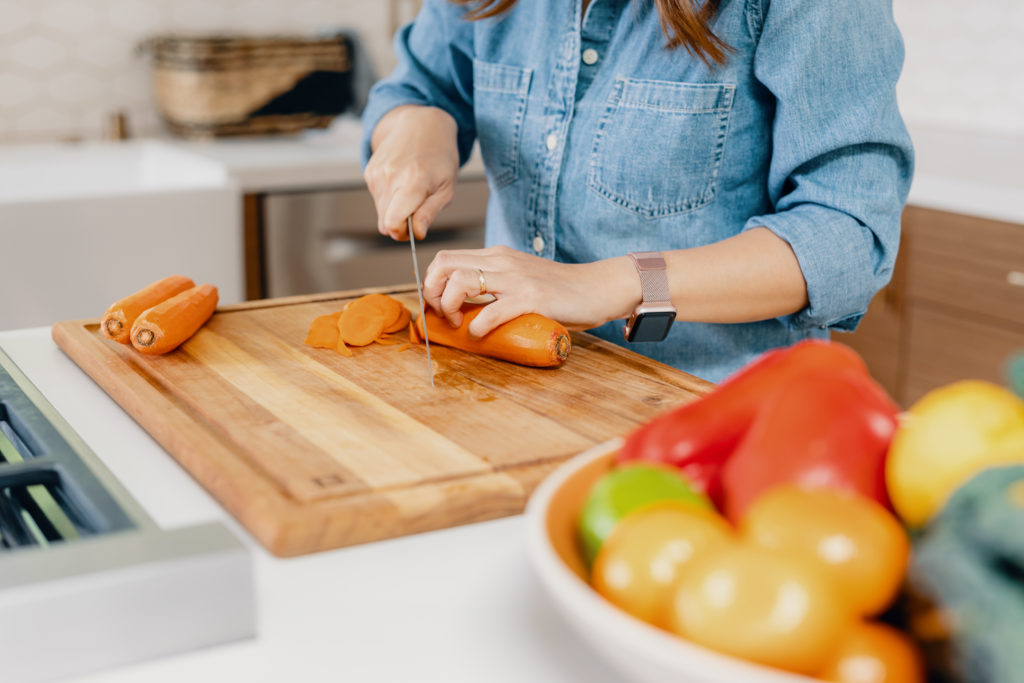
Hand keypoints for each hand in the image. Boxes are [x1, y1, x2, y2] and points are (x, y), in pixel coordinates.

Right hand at [364, 105, 459, 240]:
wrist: (421, 125)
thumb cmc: (440, 157)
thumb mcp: (446, 188)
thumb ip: (430, 213)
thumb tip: (417, 234)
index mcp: (413, 182)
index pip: (393, 223)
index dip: (403, 233)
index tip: (414, 230)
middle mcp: (390, 177)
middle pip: (385, 222)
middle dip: (400, 225)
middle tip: (417, 211)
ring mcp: (376, 174)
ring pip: (380, 212)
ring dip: (395, 210)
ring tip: (411, 192)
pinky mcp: (369, 172)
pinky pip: (377, 199)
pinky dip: (389, 198)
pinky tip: (401, 182)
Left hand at [422, 245, 640, 336]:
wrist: (598, 288)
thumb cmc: (560, 290)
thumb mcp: (520, 277)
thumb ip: (495, 283)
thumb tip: (466, 305)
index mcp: (497, 255)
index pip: (446, 258)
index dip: (432, 282)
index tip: (439, 305)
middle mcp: (502, 261)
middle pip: (444, 265)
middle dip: (432, 292)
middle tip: (444, 315)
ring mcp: (517, 278)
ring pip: (461, 282)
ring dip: (449, 307)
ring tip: (460, 324)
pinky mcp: (532, 298)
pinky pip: (491, 312)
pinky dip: (478, 327)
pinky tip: (481, 334)